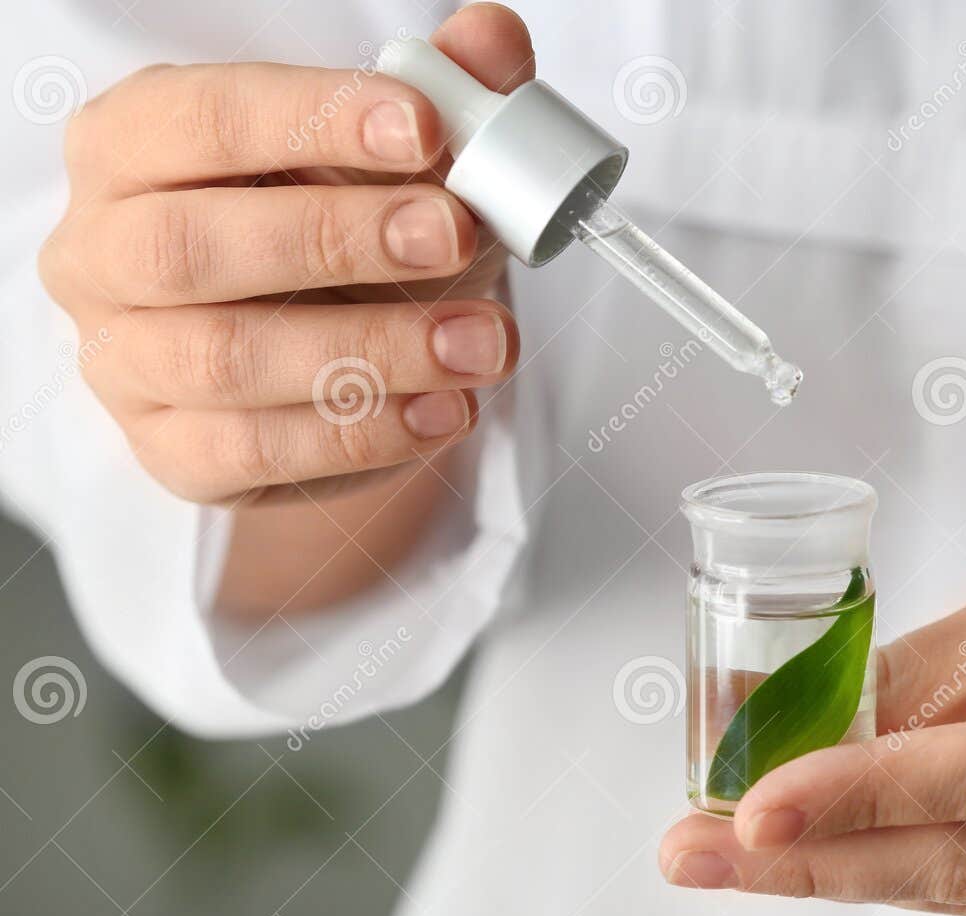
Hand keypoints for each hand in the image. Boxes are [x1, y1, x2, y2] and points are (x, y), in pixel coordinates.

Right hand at [38, 4, 529, 504]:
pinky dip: (360, 436)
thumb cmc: (354, 237)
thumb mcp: (404, 163)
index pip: (204, 118)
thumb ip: (445, 97)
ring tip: (482, 344)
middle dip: (335, 239)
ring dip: (370, 352)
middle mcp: (104, 250)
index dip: (313, 120)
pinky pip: (254, 453)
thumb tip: (492, 42)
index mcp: (135, 145)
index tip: (425, 128)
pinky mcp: (175, 453)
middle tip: (453, 235)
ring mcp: (126, 361)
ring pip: (225, 360)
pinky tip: (444, 411)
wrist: (344, 361)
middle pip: (191, 246)